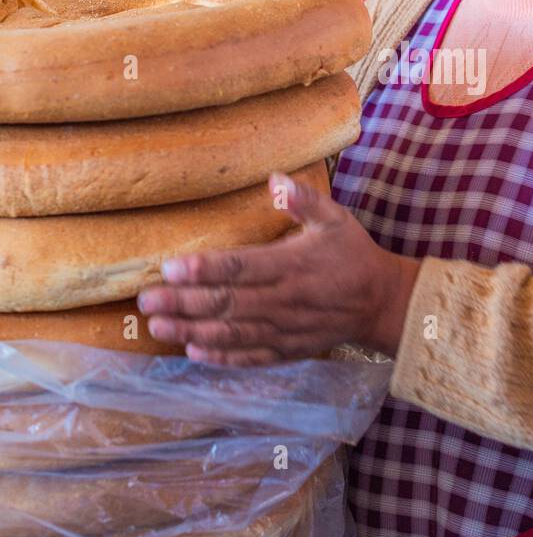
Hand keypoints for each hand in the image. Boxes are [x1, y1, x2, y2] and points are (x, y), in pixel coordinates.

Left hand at [136, 173, 420, 366]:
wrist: (381, 303)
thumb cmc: (353, 255)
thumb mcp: (336, 219)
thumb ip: (305, 200)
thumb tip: (275, 179)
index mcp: (291, 265)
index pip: (239, 268)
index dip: (203, 269)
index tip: (169, 268)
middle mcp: (284, 301)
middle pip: (226, 304)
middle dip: (183, 303)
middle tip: (147, 301)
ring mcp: (285, 329)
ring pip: (231, 334)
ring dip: (191, 331)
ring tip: (158, 327)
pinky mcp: (288, 350)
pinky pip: (250, 357)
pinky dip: (221, 357)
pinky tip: (193, 352)